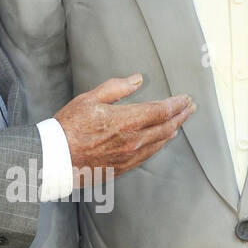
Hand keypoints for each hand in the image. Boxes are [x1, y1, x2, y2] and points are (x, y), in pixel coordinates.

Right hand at [54, 75, 194, 182]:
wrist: (57, 159)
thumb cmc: (70, 127)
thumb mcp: (91, 99)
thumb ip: (117, 88)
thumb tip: (137, 79)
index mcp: (127, 121)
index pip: (162, 111)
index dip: (177, 104)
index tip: (186, 98)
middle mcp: (134, 140)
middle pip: (167, 127)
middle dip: (181, 116)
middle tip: (190, 108)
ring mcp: (130, 156)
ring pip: (160, 143)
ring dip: (172, 130)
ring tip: (179, 122)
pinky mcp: (123, 167)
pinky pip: (148, 155)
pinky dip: (159, 145)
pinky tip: (161, 140)